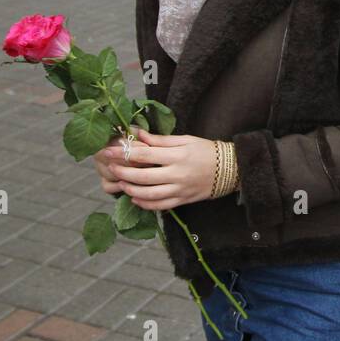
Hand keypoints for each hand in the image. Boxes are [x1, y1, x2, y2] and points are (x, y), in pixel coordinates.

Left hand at [102, 128, 224, 210]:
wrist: (230, 169)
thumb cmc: (206, 151)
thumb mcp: (185, 140)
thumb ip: (160, 140)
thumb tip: (137, 134)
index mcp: (177, 156)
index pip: (145, 155)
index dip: (124, 154)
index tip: (108, 152)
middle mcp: (178, 174)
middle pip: (144, 177)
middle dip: (123, 173)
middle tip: (111, 168)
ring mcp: (180, 189)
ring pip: (150, 195)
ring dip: (132, 190)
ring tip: (121, 184)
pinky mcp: (183, 200)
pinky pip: (161, 206)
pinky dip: (145, 204)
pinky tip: (135, 198)